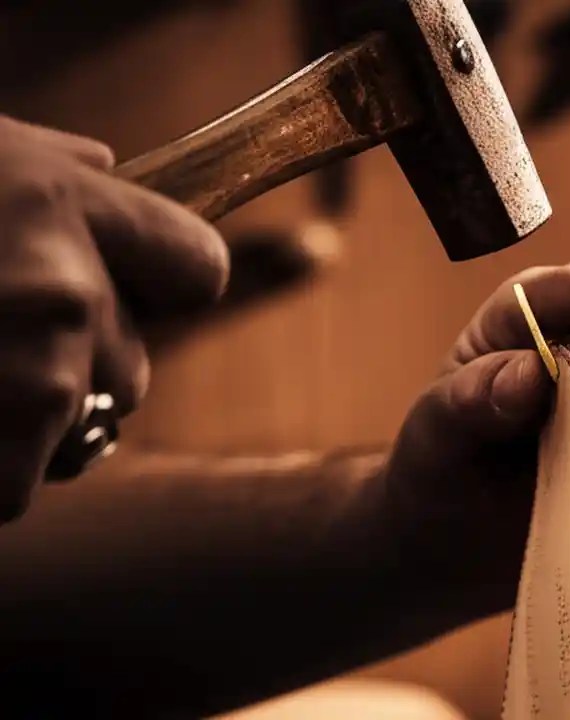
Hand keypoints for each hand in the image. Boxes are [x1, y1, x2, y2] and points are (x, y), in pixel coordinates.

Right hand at [0, 116, 227, 518]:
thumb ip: (55, 172)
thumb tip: (107, 160)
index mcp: (63, 204)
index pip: (200, 268)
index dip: (159, 282)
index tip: (118, 286)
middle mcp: (69, 287)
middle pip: (134, 365)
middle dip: (72, 365)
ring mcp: (38, 373)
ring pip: (86, 426)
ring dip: (27, 420)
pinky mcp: (5, 446)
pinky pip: (25, 483)